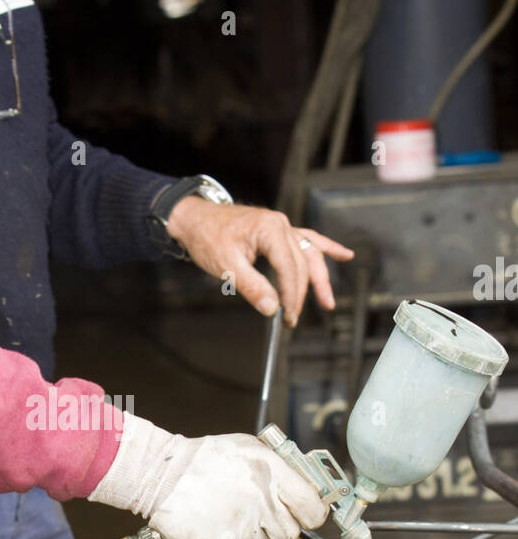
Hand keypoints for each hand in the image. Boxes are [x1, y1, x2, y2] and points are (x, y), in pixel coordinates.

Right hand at [148, 433, 327, 538]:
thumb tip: (305, 486)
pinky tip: (214, 524)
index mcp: (273, 475)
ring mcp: (244, 526)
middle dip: (278, 526)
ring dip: (249, 535)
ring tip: (227, 514)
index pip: (313, 507)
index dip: (312, 514)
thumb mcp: (249, 447)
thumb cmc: (206, 458)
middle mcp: (263, 502)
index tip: (306, 514)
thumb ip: (280, 467)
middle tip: (259, 514)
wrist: (163, 474)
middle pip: (290, 533)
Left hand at [166, 197, 353, 326]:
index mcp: (271, 229)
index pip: (290, 268)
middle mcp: (282, 225)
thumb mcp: (226, 265)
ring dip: (319, 279)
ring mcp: (282, 227)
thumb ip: (251, 287)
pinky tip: (344, 255)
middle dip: (300, 294)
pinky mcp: (278, 232)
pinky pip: (308, 240)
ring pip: (308, 255)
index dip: (291, 296)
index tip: (287, 317)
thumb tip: (271, 308)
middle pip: (301, 264)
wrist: (194, 219)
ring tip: (327, 301)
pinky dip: (325, 248)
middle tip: (292, 320)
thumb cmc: (207, 237)